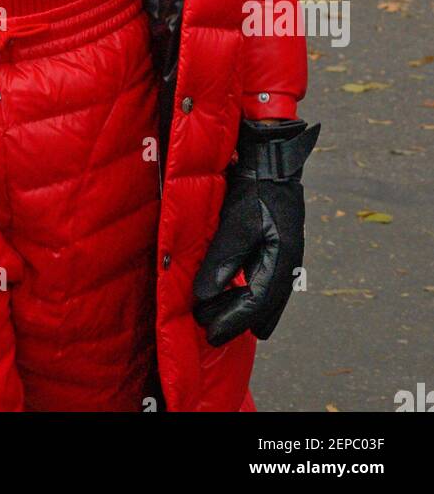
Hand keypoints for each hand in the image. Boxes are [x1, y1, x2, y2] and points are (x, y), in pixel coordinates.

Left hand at [192, 119, 318, 345]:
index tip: (210, 333)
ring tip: (222, 323)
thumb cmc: (255, 189)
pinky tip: (239, 298)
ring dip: (244, 310)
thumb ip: (222, 258)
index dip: (231, 321)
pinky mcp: (278, 247)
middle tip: (210, 332)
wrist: (272, 161)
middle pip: (263, 306)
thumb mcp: (236, 222)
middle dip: (236, 320)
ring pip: (267, 297)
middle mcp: (288, 263)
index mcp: (281, 260)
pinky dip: (251, 296)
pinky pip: (266, 283)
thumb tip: (204, 295)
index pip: (255, 304)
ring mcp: (285, 256)